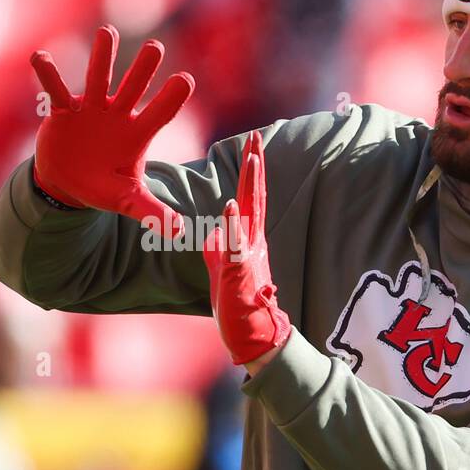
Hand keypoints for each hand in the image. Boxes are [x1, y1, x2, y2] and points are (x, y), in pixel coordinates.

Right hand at [31, 25, 193, 237]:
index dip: (171, 98)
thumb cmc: (103, 187)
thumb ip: (151, 212)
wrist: (68, 184)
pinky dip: (48, 74)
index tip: (185, 80)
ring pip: (98, 78)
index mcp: (138, 133)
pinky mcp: (64, 112)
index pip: (160, 113)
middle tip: (156, 47)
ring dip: (102, 57)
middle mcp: (118, 114)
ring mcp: (91, 109)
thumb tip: (179, 232)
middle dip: (143, 68)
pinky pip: (56, 89)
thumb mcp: (127, 201)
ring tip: (108, 33)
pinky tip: (39, 56)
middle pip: (133, 87)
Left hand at [202, 130, 291, 365]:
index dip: (253, 169)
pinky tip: (229, 204)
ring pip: (251, 214)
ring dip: (252, 185)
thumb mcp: (224, 266)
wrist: (253, 333)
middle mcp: (253, 241)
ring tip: (252, 159)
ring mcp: (248, 255)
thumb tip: (213, 231)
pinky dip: (233, 224)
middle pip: (257, 195)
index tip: (252, 143)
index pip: (253, 196)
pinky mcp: (240, 272)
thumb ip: (220, 245)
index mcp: (250, 237)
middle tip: (256, 136)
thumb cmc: (240, 302)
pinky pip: (236, 244)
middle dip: (256, 165)